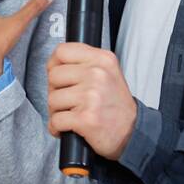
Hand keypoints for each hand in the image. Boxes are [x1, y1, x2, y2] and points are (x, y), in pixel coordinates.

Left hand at [46, 42, 136, 158]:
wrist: (131, 131)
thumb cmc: (114, 103)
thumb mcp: (106, 72)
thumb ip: (83, 63)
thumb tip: (53, 64)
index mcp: (102, 59)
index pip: (62, 51)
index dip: (54, 65)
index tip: (59, 78)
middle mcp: (98, 75)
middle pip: (53, 76)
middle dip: (55, 91)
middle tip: (68, 101)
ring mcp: (92, 96)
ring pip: (52, 99)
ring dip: (56, 111)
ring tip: (71, 114)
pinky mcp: (86, 118)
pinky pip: (55, 120)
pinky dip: (56, 127)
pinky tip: (67, 128)